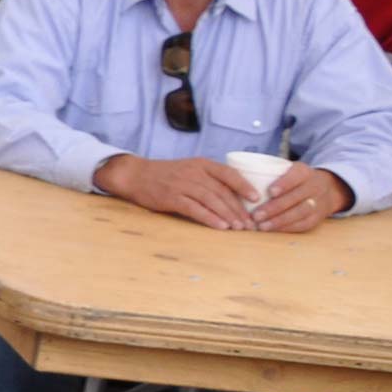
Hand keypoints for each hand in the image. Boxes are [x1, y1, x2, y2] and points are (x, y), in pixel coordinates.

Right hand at [95, 154, 260, 230]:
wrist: (135, 175)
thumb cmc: (165, 175)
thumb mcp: (189, 169)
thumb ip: (209, 179)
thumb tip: (235, 197)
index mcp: (201, 164)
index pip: (228, 173)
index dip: (244, 185)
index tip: (257, 198)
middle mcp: (194, 172)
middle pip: (222, 191)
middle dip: (238, 209)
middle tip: (249, 224)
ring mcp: (182, 184)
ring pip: (212, 200)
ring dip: (227, 215)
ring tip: (238, 228)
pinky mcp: (171, 197)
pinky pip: (195, 209)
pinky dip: (210, 218)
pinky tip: (220, 226)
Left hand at [252, 164, 348, 233]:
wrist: (327, 189)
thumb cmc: (295, 180)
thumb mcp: (288, 170)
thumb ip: (268, 174)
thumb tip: (237, 181)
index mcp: (304, 172)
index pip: (296, 176)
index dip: (284, 184)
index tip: (270, 192)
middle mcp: (314, 186)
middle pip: (296, 197)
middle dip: (275, 208)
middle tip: (256, 216)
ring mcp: (318, 203)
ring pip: (300, 212)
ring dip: (280, 221)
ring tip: (262, 226)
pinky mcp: (318, 217)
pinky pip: (304, 224)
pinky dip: (288, 228)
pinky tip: (273, 230)